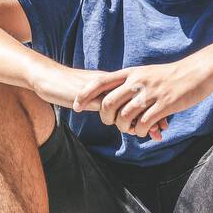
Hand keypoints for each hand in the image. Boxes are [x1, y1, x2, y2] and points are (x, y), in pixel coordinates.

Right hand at [31, 64, 170, 139]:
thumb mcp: (92, 94)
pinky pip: (111, 109)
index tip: (163, 122)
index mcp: (115, 81)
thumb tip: (119, 111)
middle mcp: (112, 83)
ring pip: (128, 104)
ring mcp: (102, 89)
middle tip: (163, 131)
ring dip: (141, 120)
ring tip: (150, 135)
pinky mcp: (91, 95)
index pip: (140, 93)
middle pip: (139, 98)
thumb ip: (106, 101)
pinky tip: (130, 130)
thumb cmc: (69, 86)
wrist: (48, 77)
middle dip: (152, 115)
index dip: (152, 107)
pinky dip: (123, 120)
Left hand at [75, 59, 212, 139]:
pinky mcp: (163, 104)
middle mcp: (137, 82)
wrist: (197, 71)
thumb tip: (115, 96)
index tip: (76, 107)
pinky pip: (143, 124)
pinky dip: (140, 132)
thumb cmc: (171, 75)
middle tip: (112, 124)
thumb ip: (130, 82)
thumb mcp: (146, 73)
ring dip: (124, 128)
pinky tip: (144, 131)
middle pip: (108, 103)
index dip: (84, 95)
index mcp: (131, 73)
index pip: (100, 82)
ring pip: (125, 116)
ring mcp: (150, 93)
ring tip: (131, 129)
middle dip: (106, 118)